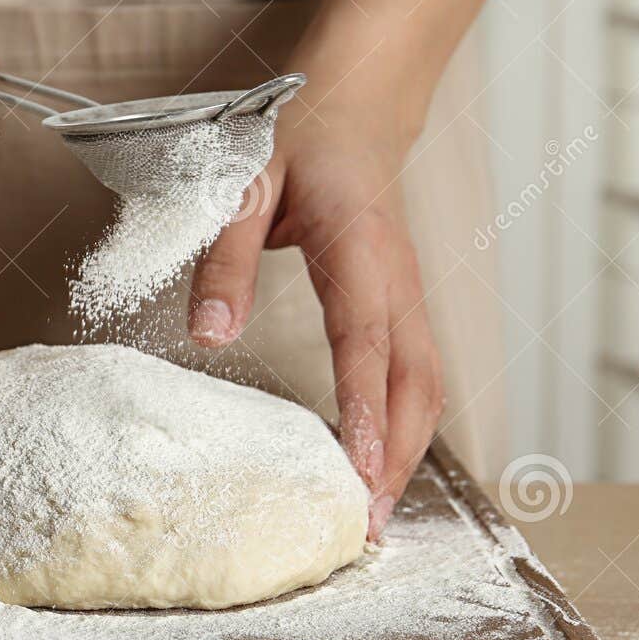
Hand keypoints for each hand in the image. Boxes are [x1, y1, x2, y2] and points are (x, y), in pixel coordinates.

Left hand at [187, 73, 441, 541]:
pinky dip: (407, 428)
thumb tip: (211, 337)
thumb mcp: (241, 189)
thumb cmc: (292, 146)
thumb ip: (225, 260)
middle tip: (365, 526)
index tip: (359, 472)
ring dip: (409, 451)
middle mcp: (399, 281)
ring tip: (373, 514)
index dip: (366, 412)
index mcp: (359, 249)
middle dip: (399, 458)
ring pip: (428, 386)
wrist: (350, 112)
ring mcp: (411, 296)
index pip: (367, 344)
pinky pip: (418, 376)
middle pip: (417, 382)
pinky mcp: (406, 308)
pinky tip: (380, 465)